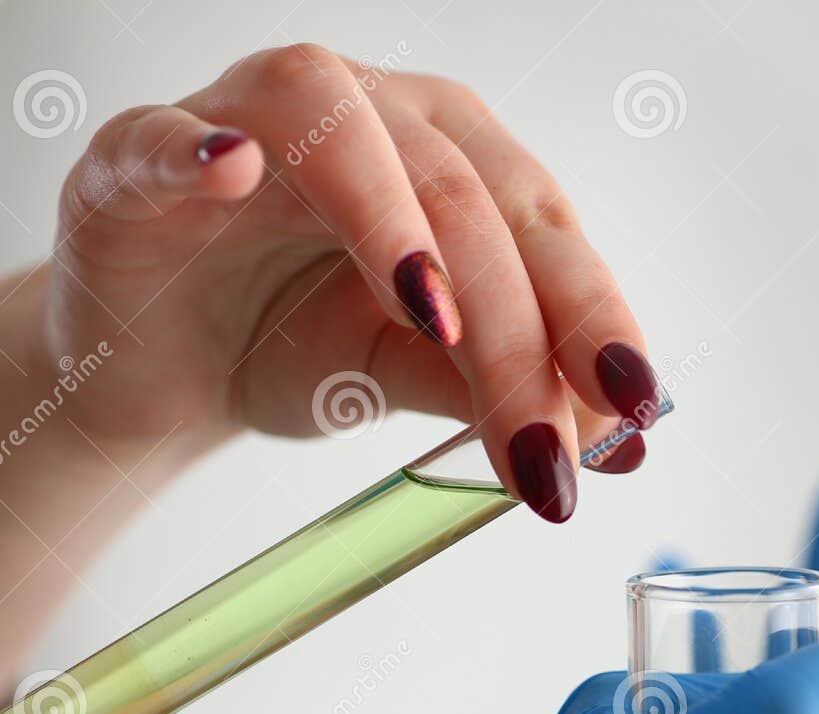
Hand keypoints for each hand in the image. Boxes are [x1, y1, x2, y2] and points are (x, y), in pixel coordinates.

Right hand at [29, 44, 656, 515]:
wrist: (166, 365)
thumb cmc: (298, 343)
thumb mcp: (418, 373)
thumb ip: (506, 389)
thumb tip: (617, 444)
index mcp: (458, 160)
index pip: (545, 230)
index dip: (595, 317)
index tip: (636, 410)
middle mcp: (377, 117)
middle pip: (468, 202)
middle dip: (517, 331)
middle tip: (542, 450)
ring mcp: (256, 121)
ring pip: (347, 144)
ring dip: (397, 228)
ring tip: (440, 323)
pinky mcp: (139, 156)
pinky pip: (167, 136)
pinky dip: (197, 149)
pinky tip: (230, 171)